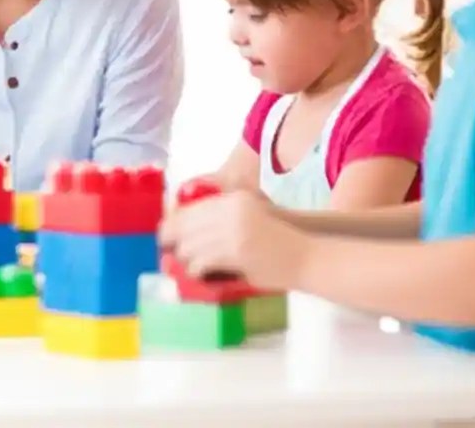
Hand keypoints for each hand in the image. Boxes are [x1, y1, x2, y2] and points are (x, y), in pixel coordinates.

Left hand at [158, 190, 307, 290]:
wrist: (308, 256)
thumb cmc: (278, 241)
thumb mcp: (249, 218)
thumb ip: (220, 218)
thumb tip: (182, 231)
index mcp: (233, 199)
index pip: (189, 209)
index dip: (172, 223)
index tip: (166, 236)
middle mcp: (230, 209)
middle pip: (184, 225)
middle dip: (173, 242)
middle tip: (170, 254)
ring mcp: (233, 230)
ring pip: (189, 245)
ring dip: (186, 259)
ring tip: (190, 267)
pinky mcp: (236, 251)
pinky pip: (201, 261)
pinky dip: (196, 270)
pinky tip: (200, 274)